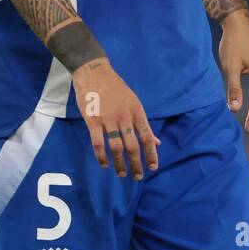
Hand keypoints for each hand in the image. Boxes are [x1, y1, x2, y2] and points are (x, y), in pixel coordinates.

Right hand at [72, 58, 160, 178]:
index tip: (153, 167)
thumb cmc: (116, 88)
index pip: (147, 137)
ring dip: (119, 164)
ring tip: (121, 174)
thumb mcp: (134, 102)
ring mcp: (108, 120)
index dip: (151, 154)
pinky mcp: (92, 121)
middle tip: (137, 176)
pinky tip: (104, 164)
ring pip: (116, 148)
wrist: (94, 72)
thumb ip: (143, 123)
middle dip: (136, 164)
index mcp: (137, 112)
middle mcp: (124, 118)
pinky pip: (98, 143)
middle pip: (133, 146)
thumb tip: (156, 142)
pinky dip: (101, 156)